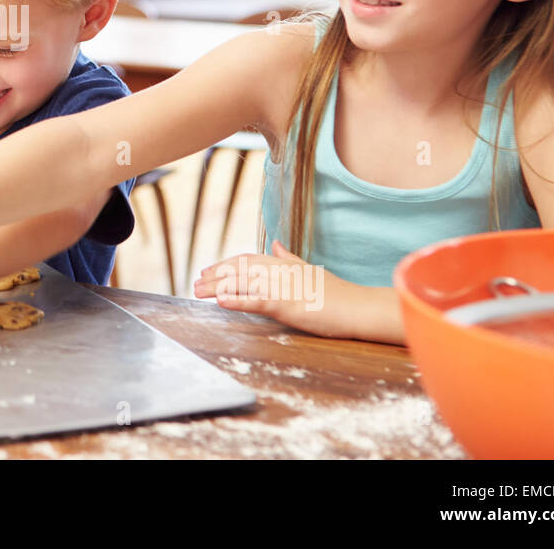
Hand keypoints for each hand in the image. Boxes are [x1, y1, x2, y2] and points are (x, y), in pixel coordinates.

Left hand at [192, 240, 365, 338]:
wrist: (357, 307)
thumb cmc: (336, 293)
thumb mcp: (309, 271)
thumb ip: (290, 259)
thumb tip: (277, 246)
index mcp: (283, 264)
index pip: (246, 260)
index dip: (225, 264)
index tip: (208, 270)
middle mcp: (279, 272)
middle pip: (239, 270)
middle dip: (215, 275)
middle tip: (195, 283)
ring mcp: (282, 288)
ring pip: (242, 283)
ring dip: (217, 287)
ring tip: (198, 291)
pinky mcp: (287, 305)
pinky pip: (257, 302)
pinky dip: (237, 300)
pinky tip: (221, 301)